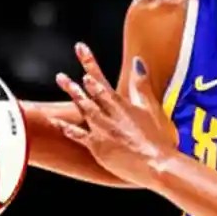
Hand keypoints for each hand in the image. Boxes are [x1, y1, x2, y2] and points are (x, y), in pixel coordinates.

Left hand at [54, 43, 177, 186]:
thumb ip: (142, 85)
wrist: (157, 164)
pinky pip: (78, 135)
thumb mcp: (152, 108)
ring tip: (60, 87)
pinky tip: (57, 122)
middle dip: (74, 83)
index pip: (102, 81)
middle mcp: (109, 115)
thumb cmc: (158, 139)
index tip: (80, 51)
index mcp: (122, 105)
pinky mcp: (98, 147)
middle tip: (60, 76)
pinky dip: (66, 128)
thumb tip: (137, 61)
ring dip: (71, 97)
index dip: (89, 64)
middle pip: (88, 94)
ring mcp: (102, 130)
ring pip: (83, 109)